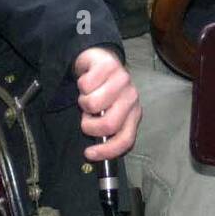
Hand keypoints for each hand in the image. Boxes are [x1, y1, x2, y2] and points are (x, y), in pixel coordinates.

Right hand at [73, 46, 141, 160]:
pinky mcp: (110, 66)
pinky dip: (81, 84)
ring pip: (92, 104)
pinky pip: (85, 84)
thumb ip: (106, 131)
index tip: (89, 153)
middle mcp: (132, 98)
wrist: (100, 62)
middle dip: (89, 125)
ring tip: (88, 96)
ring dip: (83, 102)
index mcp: (133, 114)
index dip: (107, 151)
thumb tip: (93, 153)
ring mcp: (123, 81)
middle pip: (108, 124)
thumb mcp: (107, 114)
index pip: (125, 140)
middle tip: (87, 117)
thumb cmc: (103, 93)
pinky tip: (88, 81)